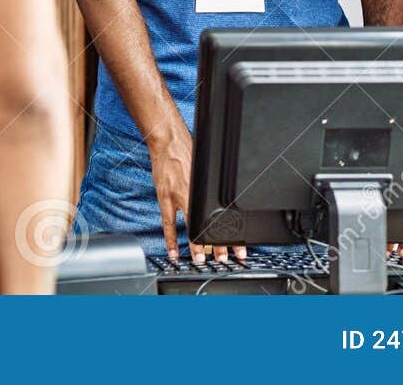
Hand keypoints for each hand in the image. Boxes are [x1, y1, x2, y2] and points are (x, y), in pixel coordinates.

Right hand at [147, 125, 245, 265]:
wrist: (167, 141)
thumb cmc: (187, 150)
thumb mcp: (205, 169)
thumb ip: (209, 185)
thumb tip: (217, 199)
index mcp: (205, 189)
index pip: (221, 218)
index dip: (230, 233)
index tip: (238, 246)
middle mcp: (194, 195)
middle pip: (209, 226)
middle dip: (218, 245)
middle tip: (225, 259)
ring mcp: (178, 197)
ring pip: (191, 228)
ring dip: (197, 246)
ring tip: (202, 261)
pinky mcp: (164, 197)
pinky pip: (168, 223)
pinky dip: (170, 240)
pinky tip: (173, 253)